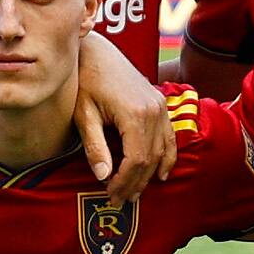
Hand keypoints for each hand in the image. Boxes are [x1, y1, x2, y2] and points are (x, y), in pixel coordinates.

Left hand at [72, 33, 173, 198]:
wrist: (97, 52)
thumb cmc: (85, 81)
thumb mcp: (84, 115)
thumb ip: (94, 146)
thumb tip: (103, 176)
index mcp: (135, 113)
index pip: (135, 160)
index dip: (124, 181)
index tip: (110, 195)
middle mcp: (154, 110)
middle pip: (150, 159)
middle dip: (134, 183)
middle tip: (119, 200)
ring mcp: (161, 107)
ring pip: (161, 151)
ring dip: (149, 175)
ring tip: (133, 193)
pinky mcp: (161, 104)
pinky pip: (170, 137)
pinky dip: (167, 157)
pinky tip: (161, 174)